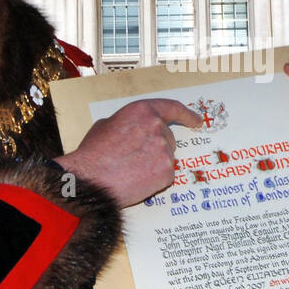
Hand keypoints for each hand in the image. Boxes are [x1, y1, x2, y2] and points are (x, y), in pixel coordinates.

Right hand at [57, 98, 201, 206]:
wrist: (91, 180)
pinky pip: (165, 174)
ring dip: (153, 163)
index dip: (187, 115)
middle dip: (155, 147)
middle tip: (134, 158)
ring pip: (166, 157)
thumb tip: (135, 129)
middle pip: (168, 138)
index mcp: (143, 111)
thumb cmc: (93, 154)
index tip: (197, 121)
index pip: (172, 108)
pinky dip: (154, 178)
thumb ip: (128, 123)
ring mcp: (164, 150)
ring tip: (129, 169)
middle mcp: (157, 127)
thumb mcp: (106, 125)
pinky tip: (136, 180)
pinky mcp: (167, 171)